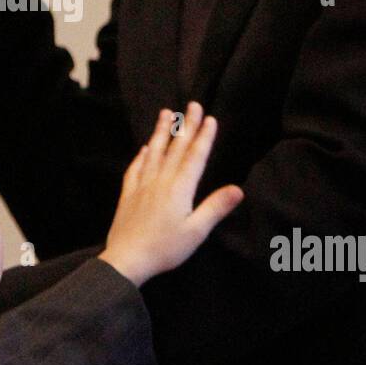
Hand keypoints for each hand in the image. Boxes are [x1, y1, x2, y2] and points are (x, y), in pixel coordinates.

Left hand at [98, 103, 243, 285]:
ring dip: (162, 132)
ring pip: (154, 152)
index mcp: (179, 189)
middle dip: (186, 126)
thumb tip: (238, 189)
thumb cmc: (165, 248)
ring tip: (166, 113)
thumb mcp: (196, 232)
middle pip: (176, 149)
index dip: (204, 137)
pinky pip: (136, 168)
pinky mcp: (128, 194)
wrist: (127, 259)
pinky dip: (142, 155)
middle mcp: (160, 181)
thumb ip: (215, 207)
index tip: (210, 118)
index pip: (195, 157)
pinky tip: (145, 148)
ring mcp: (142, 186)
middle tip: (193, 105)